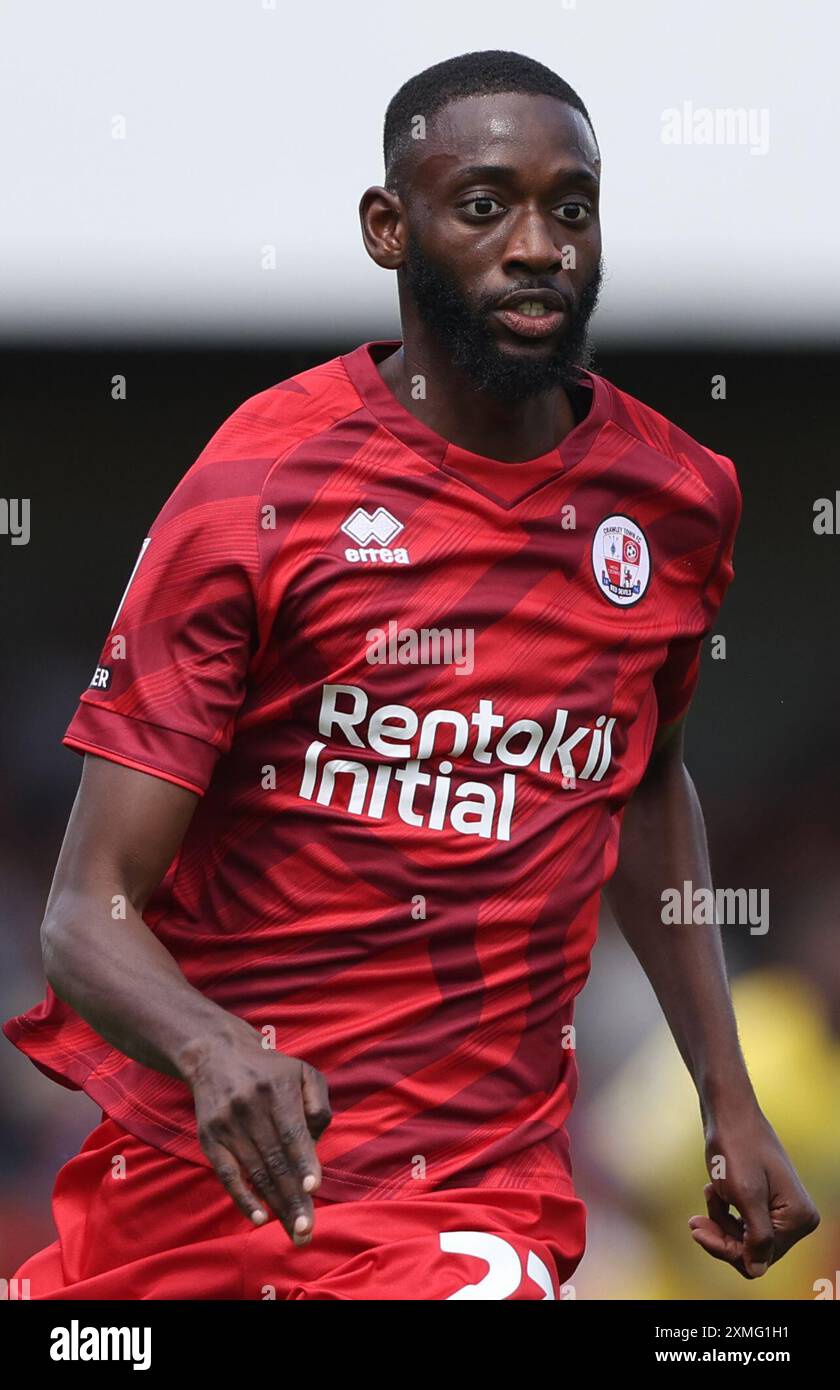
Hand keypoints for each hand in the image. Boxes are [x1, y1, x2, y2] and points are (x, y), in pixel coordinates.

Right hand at [180, 1025, 331, 1245]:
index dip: (303, 1162)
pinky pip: (227, 1174)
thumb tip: (317, 1136)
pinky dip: (242, 1198)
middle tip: (307, 1231)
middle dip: (293, 1199)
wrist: (216, 1055)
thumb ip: (318, 1101)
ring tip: (294, 1232)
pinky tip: (258, 1218)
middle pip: (275, 1161)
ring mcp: (227, 1123)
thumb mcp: (303, 1072)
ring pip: (255, 1172)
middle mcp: (251, 1107)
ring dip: (275, 1206)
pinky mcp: (209, 1137)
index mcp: (278, 1089)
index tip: (313, 1189)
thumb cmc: (271, 1070)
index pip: (292, 1132)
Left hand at [689, 1107, 819, 1277]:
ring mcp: (782, 1208)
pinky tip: (712, 1190)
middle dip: (721, 1235)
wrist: (728, 1111)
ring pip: (744, 1238)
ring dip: (720, 1221)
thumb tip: (757, 1270)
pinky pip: (742, 1223)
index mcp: (799, 1218)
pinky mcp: (766, 1200)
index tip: (697, 1228)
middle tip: (695, 1220)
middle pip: (752, 1250)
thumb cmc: (737, 1148)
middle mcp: (797, 1217)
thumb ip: (756, 1237)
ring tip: (708, 1192)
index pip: (760, 1257)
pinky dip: (724, 1211)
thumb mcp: (745, 1196)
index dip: (726, 1248)